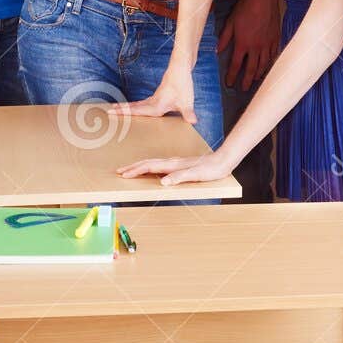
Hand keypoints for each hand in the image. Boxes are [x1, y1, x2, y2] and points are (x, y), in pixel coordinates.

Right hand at [112, 69, 195, 124]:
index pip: (138, 111)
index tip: (113, 112)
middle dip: (121, 111)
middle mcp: (153, 102)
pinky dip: (135, 106)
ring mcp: (154, 99)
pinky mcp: (157, 96)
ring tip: (114, 110)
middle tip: (107, 113)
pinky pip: (142, 103)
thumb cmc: (183, 84)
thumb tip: (193, 121)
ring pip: (137, 105)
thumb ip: (188, 113)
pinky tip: (134, 109)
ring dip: (126, 108)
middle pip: (134, 108)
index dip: (125, 113)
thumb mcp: (187, 101)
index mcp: (157, 105)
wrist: (180, 68)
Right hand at [117, 152, 234, 185]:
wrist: (223, 161)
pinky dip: (150, 167)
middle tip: (119, 171)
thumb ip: (179, 178)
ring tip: (130, 169)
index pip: (150, 167)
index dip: (136, 171)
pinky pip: (159, 165)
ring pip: (153, 163)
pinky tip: (151, 169)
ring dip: (139, 166)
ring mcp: (175, 162)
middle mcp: (172, 162)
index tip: (124, 175)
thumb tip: (163, 182)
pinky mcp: (179, 165)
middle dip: (133, 167)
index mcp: (173, 165)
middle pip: (148, 163)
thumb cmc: (211, 169)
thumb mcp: (195, 175)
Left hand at [218, 0, 279, 89]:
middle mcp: (255, 47)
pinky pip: (273, 54)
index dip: (232, 76)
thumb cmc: (245, 9)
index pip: (236, 65)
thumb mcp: (231, 22)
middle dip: (247, 80)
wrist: (263, 0)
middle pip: (251, 69)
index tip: (229, 84)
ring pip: (263, 64)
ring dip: (259, 73)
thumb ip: (225, 37)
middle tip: (244, 89)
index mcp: (242, 44)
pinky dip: (270, 62)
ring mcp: (267, 44)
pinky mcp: (275, 38)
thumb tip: (218, 50)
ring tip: (256, 80)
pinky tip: (268, 66)